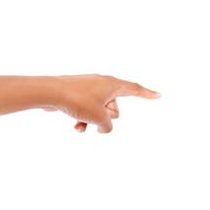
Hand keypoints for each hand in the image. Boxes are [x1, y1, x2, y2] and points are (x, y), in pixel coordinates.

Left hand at [43, 74, 159, 132]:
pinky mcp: (76, 95)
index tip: (159, 95)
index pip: (134, 89)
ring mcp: (88, 88)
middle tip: (95, 114)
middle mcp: (102, 83)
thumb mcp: (100, 118)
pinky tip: (75, 125)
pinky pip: (86, 111)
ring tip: (81, 122)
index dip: (147, 94)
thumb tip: (102, 126)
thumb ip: (108, 126)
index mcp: (112, 84)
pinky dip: (83, 119)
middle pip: (115, 107)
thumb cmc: (77, 101)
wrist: (50, 93)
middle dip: (107, 117)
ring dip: (92, 121)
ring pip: (99, 112)